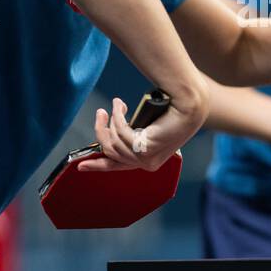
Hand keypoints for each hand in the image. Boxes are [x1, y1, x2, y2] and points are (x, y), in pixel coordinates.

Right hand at [77, 97, 203, 171]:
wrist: (189, 107)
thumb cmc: (172, 114)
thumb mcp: (148, 127)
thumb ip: (133, 135)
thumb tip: (112, 132)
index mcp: (148, 162)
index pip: (117, 166)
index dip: (98, 165)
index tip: (81, 165)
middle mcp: (146, 164)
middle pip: (110, 152)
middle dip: (101, 131)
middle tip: (100, 113)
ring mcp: (146, 158)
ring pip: (114, 142)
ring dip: (111, 120)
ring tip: (116, 104)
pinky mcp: (145, 149)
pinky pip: (120, 133)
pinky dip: (117, 117)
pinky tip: (120, 106)